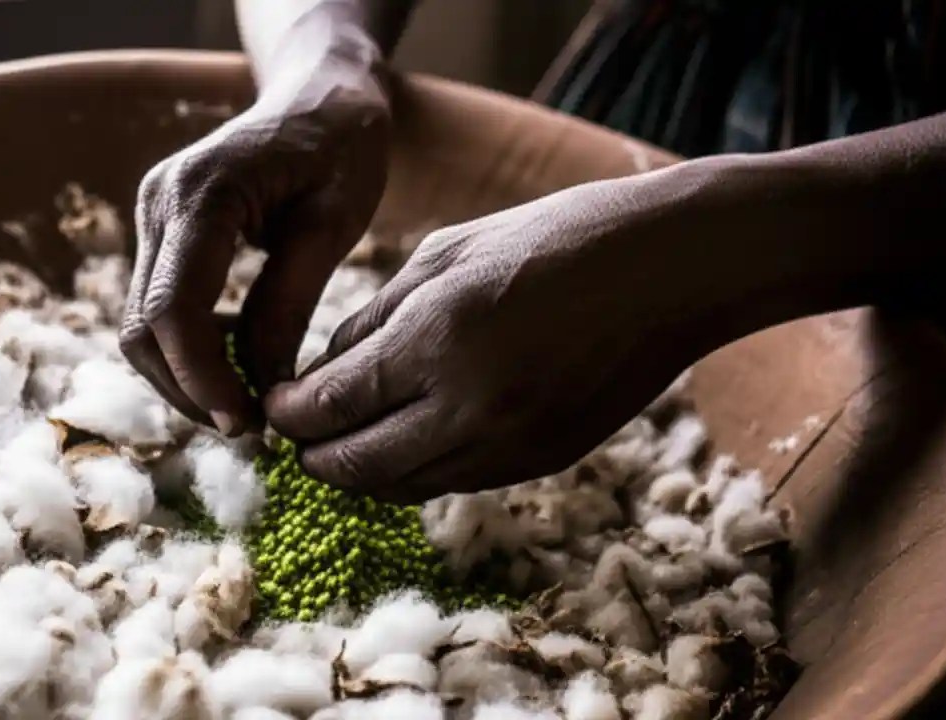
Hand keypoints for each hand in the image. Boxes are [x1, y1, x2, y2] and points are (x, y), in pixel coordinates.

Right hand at [121, 65, 390, 436]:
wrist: (320, 92)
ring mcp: (152, 215)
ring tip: (247, 407)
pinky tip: (238, 364)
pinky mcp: (161, 230)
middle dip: (189, 390)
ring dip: (184, 377)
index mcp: (203, 194)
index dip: (203, 378)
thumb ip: (290, 302)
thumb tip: (264, 386)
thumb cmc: (342, 146)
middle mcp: (159, 203)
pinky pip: (157, 306)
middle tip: (252, 429)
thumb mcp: (333, 224)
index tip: (249, 423)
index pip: (174, 310)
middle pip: (142, 327)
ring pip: (140, 325)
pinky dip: (188, 348)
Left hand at [263, 172, 736, 503]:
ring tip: (348, 440)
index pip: (330, 406)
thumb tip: (324, 376)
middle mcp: (469, 408)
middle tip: (300, 436)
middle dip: (314, 456)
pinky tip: (412, 438)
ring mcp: (510, 445)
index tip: (277, 407)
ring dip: (363, 472)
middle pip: (355, 467)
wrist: (668, 269)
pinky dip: (418, 469)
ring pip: (403, 488)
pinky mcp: (541, 462)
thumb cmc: (554, 239)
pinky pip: (455, 483)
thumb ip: (374, 320)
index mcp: (436, 340)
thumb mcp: (445, 255)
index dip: (289, 414)